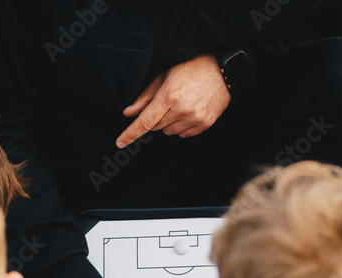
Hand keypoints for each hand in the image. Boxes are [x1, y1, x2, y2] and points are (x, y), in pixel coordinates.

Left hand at [116, 54, 230, 147]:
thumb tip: (128, 113)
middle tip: (165, 103)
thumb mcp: (165, 76)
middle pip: (156, 127)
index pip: (145, 121)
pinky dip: (181, 126)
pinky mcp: (204, 125)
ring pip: (169, 132)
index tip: (119, 143)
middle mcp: (182, 110)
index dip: (131, 133)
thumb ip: (145, 97)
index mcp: (169, 96)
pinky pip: (184, 135)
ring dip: (168, 123)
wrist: (222, 71)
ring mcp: (194, 119)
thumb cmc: (191, 69)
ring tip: (180, 105)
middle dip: (155, 118)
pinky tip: (189, 111)